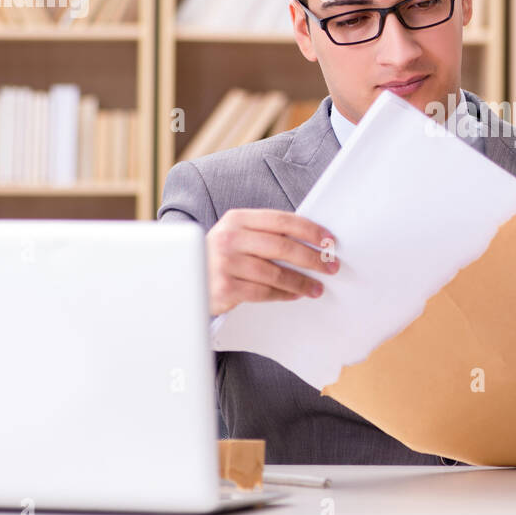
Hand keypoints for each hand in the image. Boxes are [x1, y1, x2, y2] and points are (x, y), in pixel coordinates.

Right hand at [205, 208, 337, 315]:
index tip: (329, 240)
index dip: (310, 230)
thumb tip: (310, 241)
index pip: (282, 221)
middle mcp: (229, 238)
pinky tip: (295, 295)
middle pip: (282, 247)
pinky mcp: (225, 288)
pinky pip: (264, 292)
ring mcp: (225, 263)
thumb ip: (265, 234)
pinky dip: (284, 294)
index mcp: (237, 219)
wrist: (185, 281)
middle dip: (312, 258)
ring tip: (317, 287)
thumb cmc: (220, 257)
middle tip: (330, 267)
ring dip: (301, 282)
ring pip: (275, 273)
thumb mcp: (237, 236)